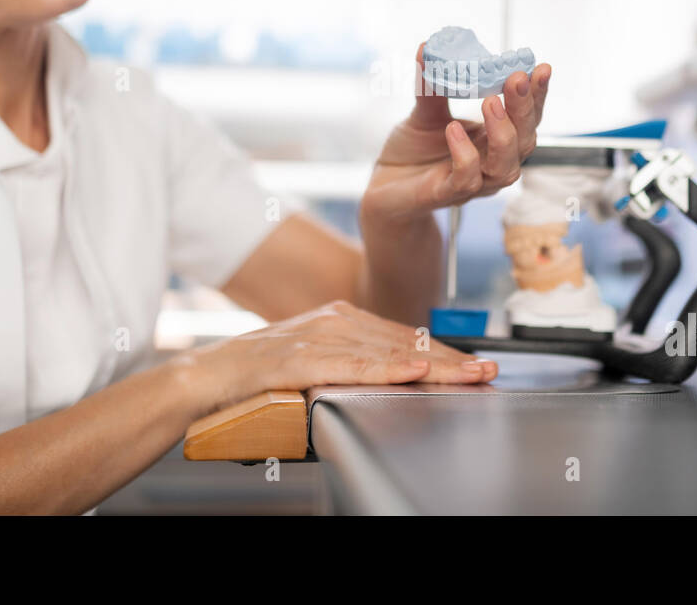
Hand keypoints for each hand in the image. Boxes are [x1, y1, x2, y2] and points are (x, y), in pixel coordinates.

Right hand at [206, 300, 497, 399]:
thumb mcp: (315, 363)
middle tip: (489, 372)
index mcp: (341, 319)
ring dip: (433, 365)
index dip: (444, 354)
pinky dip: (386, 368)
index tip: (477, 366)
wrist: (207, 377)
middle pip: (406, 342)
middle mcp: (335, 320)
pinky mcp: (301, 358)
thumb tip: (397, 374)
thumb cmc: (260, 376)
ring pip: (388, 352)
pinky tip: (414, 370)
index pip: (405, 338)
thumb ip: (352, 363)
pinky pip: (352, 365)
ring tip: (468, 376)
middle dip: (451, 360)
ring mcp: (318, 337)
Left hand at [362, 42, 551, 221]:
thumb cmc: (414, 152)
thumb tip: (429, 46)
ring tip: (491, 101)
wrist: (384, 187)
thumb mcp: (424, 112)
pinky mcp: (446, 195)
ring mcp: (474, 183)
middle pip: (524, 140)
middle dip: (525, 108)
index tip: (540, 67)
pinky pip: (465, 179)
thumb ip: (431, 84)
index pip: (527, 118)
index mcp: (494, 139)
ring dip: (503, 133)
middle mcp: (492, 163)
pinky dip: (464, 154)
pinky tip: (454, 129)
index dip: (537, 95)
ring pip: (505, 167)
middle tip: (517, 78)